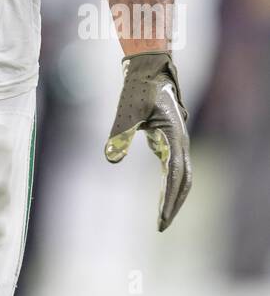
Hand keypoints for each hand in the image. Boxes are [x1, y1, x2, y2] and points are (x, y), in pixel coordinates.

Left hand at [104, 50, 191, 230]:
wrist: (148, 70)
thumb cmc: (138, 88)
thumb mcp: (127, 110)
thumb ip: (120, 134)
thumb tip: (111, 160)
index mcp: (174, 135)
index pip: (176, 174)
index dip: (170, 197)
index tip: (161, 217)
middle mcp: (180, 141)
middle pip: (184, 180)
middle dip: (174, 204)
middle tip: (161, 226)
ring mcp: (176, 142)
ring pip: (181, 176)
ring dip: (173, 197)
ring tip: (161, 218)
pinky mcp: (168, 141)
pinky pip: (172, 168)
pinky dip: (168, 185)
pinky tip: (160, 198)